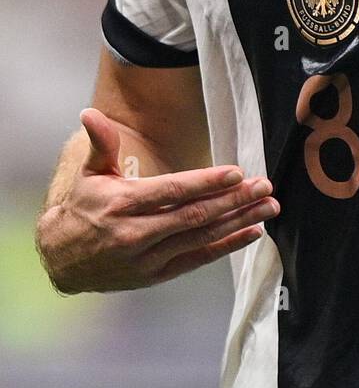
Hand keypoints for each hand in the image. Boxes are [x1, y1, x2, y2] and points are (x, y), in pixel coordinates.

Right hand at [37, 107, 279, 292]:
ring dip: (239, 222)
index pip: (172, 191)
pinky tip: (252, 232)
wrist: (61, 260)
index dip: (207, 183)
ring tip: (268, 207)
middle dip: (234, 200)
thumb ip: (101, 143)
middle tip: (264, 186)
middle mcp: (136, 233)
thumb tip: (91, 113)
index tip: (237, 173)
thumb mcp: (89, 173)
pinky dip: (227, 247)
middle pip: (194, 215)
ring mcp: (148, 258)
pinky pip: (198, 259)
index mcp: (122, 203)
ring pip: (201, 237)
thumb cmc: (82, 209)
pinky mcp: (156, 274)